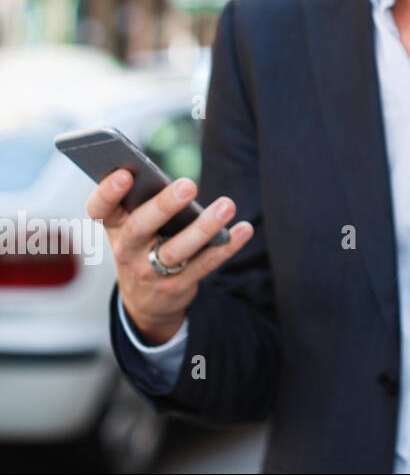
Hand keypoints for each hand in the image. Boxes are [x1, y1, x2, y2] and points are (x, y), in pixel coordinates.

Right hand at [86, 170, 253, 344]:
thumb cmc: (143, 245)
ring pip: (176, 249)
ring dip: (204, 227)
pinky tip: (243, 229)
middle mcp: (127, 249)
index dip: (108, 192)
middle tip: (188, 185)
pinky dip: (226, 247)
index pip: (100, 209)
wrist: (145, 300)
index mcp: (114, 227)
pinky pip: (204, 264)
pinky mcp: (176, 285)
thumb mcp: (131, 226)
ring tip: (227, 205)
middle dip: (164, 205)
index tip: (126, 174)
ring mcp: (150, 270)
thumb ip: (144, 201)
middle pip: (140, 226)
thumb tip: (173, 177)